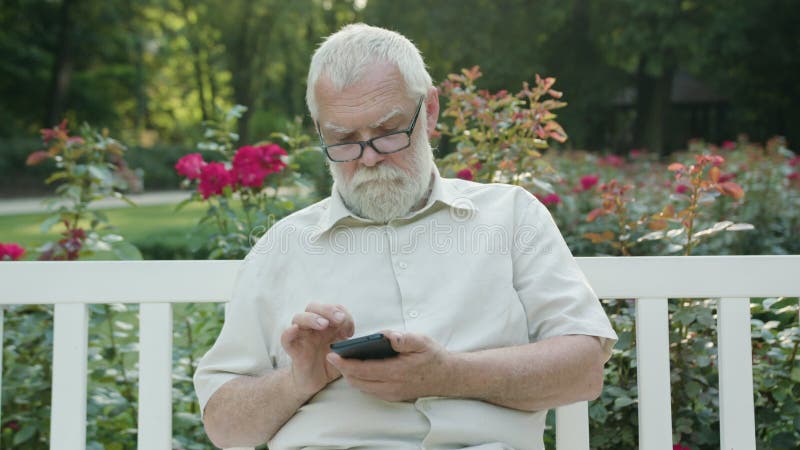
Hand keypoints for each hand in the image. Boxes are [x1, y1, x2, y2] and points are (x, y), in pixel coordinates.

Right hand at [280, 303, 354, 397]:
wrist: (315, 382)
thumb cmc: (330, 364)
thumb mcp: (344, 352)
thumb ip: (349, 343)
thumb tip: (357, 339)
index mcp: (327, 324)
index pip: (332, 309)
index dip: (342, 313)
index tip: (350, 329)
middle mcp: (313, 327)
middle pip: (314, 307)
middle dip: (327, 310)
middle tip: (339, 319)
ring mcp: (302, 337)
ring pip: (299, 318)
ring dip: (312, 318)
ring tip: (324, 325)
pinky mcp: (293, 350)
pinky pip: (286, 338)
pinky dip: (289, 332)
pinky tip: (295, 330)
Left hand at [325, 331, 450, 401]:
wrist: (447, 377)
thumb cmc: (433, 356)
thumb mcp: (421, 341)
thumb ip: (403, 338)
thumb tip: (387, 335)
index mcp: (396, 371)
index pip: (363, 370)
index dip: (344, 363)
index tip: (332, 354)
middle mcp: (392, 387)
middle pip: (357, 381)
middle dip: (343, 369)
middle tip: (333, 356)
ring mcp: (391, 394)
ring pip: (362, 387)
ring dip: (351, 375)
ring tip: (343, 360)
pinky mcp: (392, 396)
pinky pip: (370, 390)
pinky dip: (360, 380)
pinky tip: (358, 367)